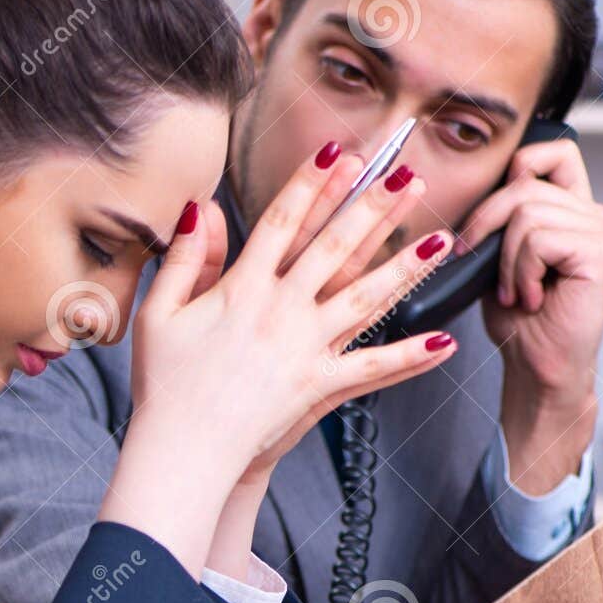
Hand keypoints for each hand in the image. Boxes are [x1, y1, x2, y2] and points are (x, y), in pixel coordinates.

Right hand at [102, 141, 459, 577]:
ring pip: (366, 299)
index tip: (339, 153)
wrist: (181, 449)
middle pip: (336, 247)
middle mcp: (280, 311)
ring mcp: (304, 349)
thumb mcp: (158, 313)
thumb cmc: (163, 384)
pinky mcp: (318, 387)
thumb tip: (201, 209)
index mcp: (241, 288)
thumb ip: (185, 259)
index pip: (284, 222)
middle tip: (405, 175)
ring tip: (442, 241)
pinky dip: (409, 358)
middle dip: (373, 207)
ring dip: (407, 268)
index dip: (312, 183)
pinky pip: (372, 370)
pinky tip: (443, 341)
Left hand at [460, 136, 602, 491]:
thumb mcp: (495, 256)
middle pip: (523, 183)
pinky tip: (531, 297)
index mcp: (570, 207)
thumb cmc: (519, 318)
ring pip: (526, 212)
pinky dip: (520, 271)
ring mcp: (601, 231)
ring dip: (505, 259)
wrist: (537, 364)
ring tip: (517, 290)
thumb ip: (500, 216)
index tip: (485, 220)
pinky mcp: (600, 252)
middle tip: (482, 266)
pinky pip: (538, 238)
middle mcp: (593, 213)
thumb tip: (476, 188)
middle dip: (485, 225)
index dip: (514, 169)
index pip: (551, 151)